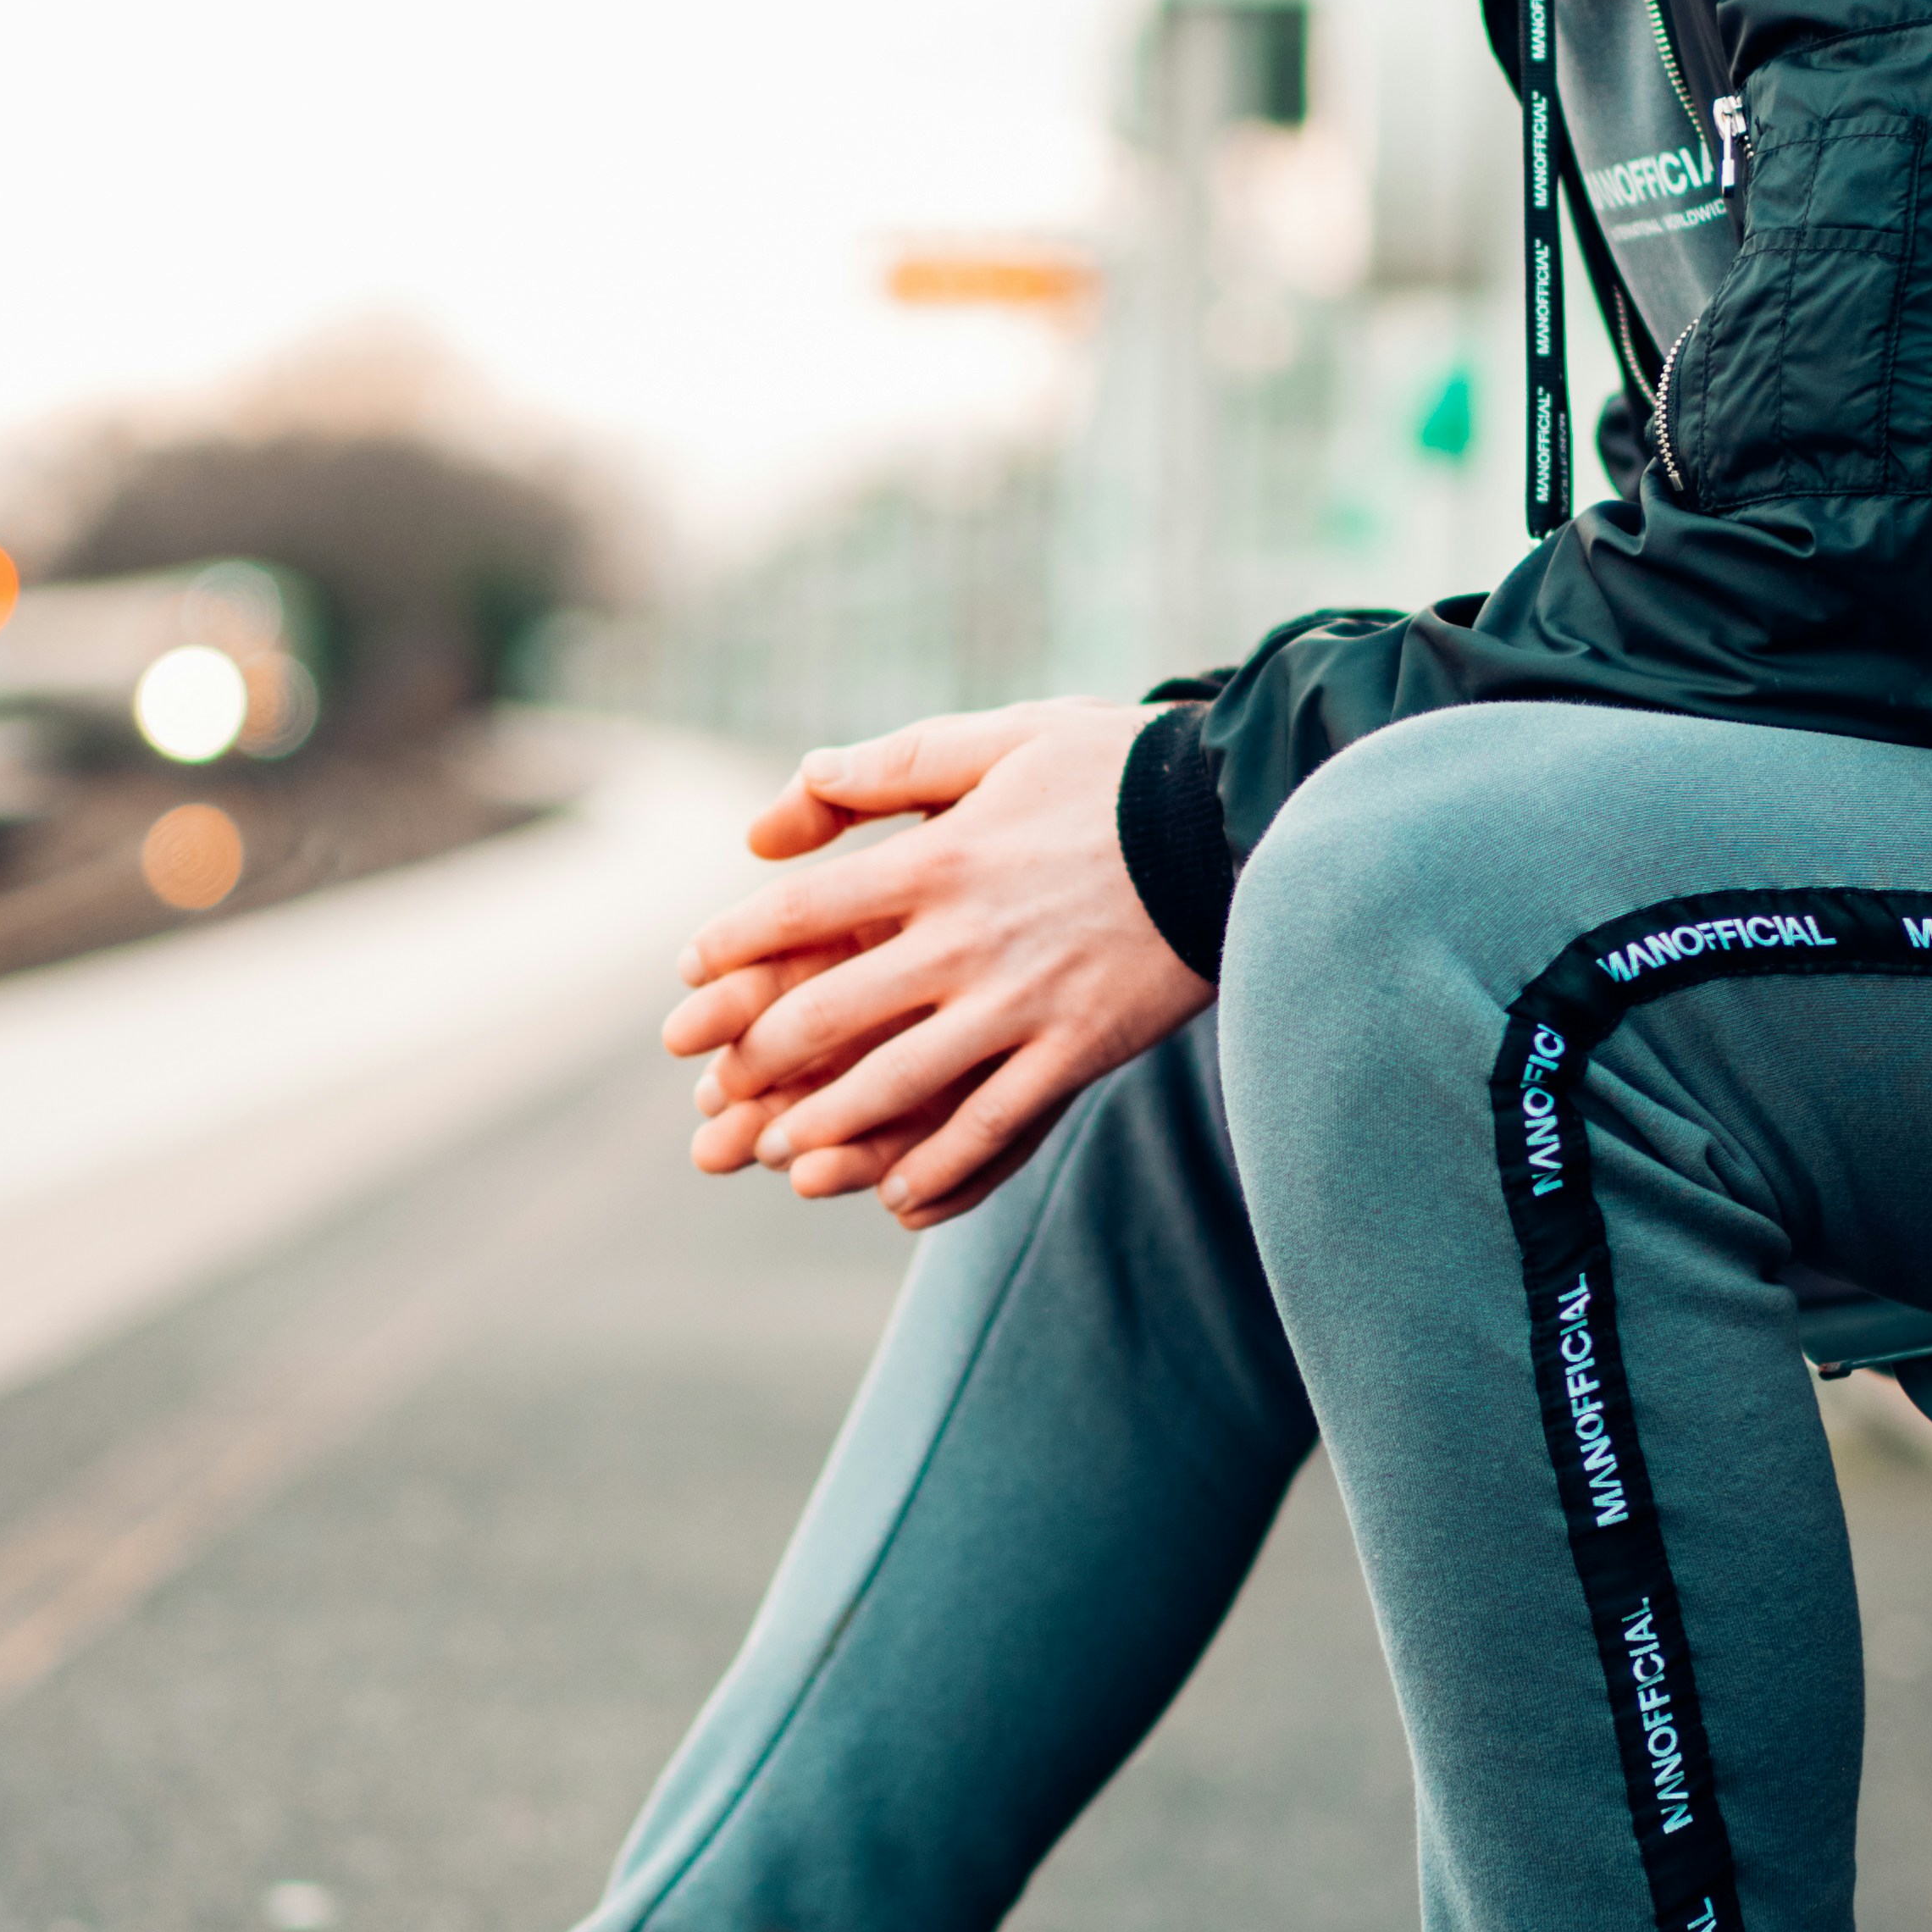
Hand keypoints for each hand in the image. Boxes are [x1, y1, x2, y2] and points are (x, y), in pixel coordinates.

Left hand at [664, 696, 1206, 1225]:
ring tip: (781, 1155)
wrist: (1242, 818)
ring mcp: (1023, 999)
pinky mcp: (1080, 1046)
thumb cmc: (1121, 768)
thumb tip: (784, 803)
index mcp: (942, 854)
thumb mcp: (1003, 736)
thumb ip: (892, 764)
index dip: (734, 947)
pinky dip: (940, 1165)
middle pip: (834, 1010)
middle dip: (762, 1058)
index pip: (804, 911)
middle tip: (719, 1090)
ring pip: (901, 1080)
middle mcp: (968, 935)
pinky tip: (898, 1195)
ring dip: (829, 1125)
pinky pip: (996, 1121)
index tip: (689, 977)